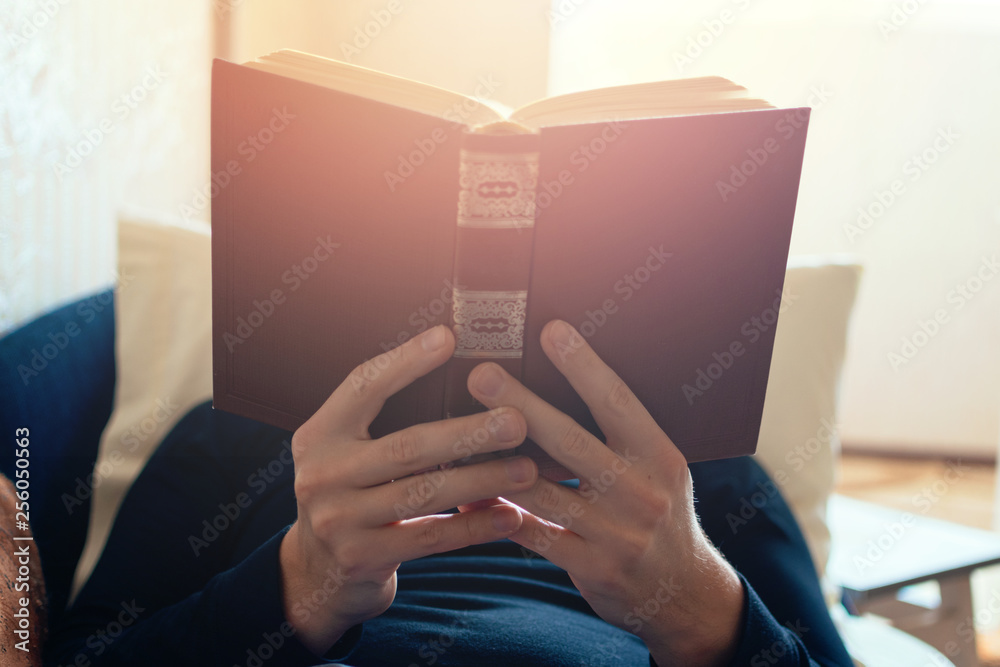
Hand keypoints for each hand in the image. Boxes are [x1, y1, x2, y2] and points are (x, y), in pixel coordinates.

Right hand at [280, 325, 537, 654]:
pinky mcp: (362, 558)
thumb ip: (385, 423)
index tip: (448, 338)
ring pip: (424, 493)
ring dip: (482, 480)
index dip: (405, 362)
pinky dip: (474, 526)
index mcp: (320, 435)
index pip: (362, 387)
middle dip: (468, 433)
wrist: (317, 574)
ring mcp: (339, 520)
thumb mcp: (348, 454)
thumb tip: (463, 383)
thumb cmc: (351, 497)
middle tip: (517, 421)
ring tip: (526, 469)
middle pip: (407, 446)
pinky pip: (431, 538)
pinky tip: (510, 515)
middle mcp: (323, 474)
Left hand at [461, 320, 744, 666]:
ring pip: (543, 491)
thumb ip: (618, 434)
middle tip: (481, 375)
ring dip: (495, 463)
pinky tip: (466, 497)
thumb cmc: (659, 512)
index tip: (551, 330)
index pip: (618, 402)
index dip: (584, 365)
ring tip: (456, 436)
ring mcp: (617, 534)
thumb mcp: (657, 468)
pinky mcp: (593, 568)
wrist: (685, 591)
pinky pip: (534, 535)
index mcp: (659, 456)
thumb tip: (556, 386)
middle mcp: (641, 492)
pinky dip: (497, 514)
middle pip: (571, 442)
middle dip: (522, 405)